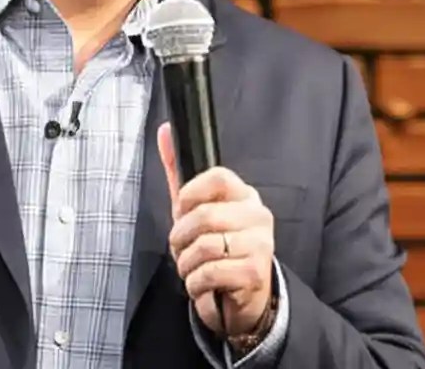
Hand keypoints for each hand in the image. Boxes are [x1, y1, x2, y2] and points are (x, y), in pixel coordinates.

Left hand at [158, 122, 274, 335]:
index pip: (218, 177)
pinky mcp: (255, 273)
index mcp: (244, 195)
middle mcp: (258, 215)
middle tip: (181, 249)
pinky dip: (195, 283)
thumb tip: (164, 130)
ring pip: (204, 247)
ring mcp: (260, 244)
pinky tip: (202, 284)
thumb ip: (179, 171)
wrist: (245, 295)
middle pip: (204, 216)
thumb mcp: (196, 208)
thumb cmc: (217, 247)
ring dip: (186, 264)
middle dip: (180, 238)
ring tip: (192, 268)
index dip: (190, 193)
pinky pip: (209, 273)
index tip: (181, 210)